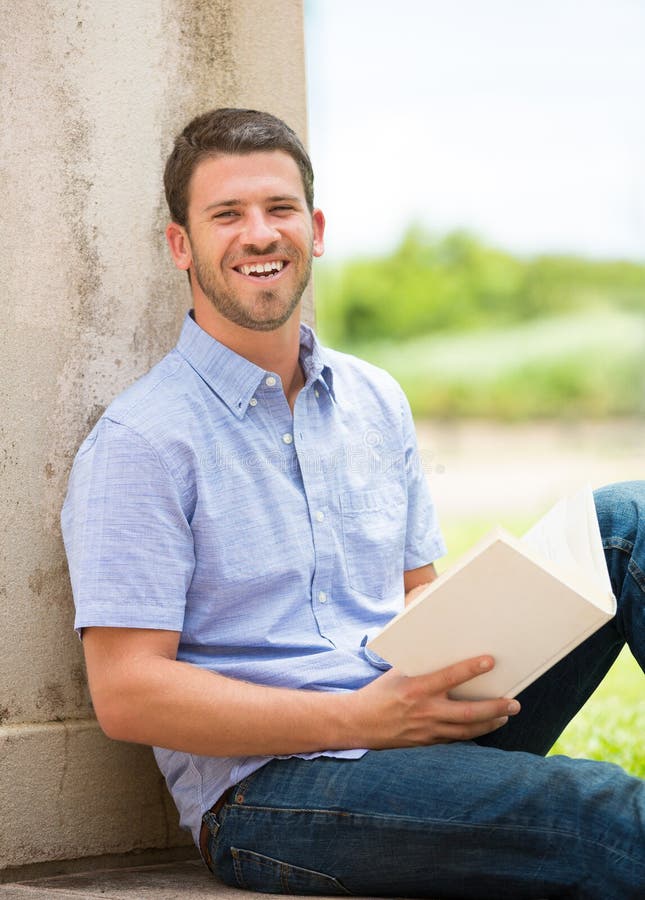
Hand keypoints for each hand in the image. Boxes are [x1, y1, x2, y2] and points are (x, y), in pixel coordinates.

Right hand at [350, 656, 519, 748]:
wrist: (358, 723)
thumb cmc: (378, 693)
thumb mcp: (396, 673)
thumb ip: (420, 667)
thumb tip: (443, 652)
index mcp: (416, 688)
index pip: (450, 677)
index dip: (471, 668)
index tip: (490, 661)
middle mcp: (425, 711)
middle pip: (468, 712)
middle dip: (495, 708)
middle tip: (514, 703)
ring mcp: (427, 730)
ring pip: (466, 730)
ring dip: (489, 724)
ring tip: (505, 716)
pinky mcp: (426, 743)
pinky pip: (454, 740)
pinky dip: (471, 734)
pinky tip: (484, 729)